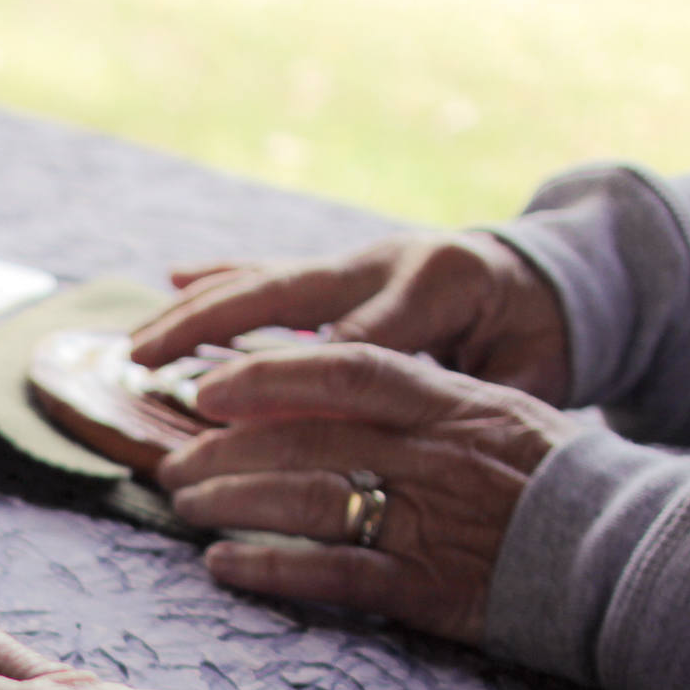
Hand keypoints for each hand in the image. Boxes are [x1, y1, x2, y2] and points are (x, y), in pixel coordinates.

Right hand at [131, 232, 571, 405]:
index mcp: (438, 286)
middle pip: (285, 295)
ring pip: (264, 281)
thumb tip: (438, 431)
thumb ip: (484, 400)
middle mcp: (386, 263)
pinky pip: (271, 269)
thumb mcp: (529, 375)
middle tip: (152, 365)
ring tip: (137, 344)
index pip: (353, 340)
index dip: (293, 375)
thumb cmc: (539, 343)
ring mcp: (358, 258)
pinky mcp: (343, 264)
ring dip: (195, 312)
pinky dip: (220, 276)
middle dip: (212, 328)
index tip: (235, 410)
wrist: (552, 281)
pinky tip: (172, 280)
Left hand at [153, 343, 579, 644]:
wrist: (631, 556)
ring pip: (306, 501)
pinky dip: (270, 569)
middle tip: (175, 461)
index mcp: (451, 403)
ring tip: (185, 505)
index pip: (345, 370)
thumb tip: (333, 390)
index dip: (269, 375)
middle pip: (304, 440)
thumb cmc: (558, 483)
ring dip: (231, 502)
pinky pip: (332, 574)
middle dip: (226, 449)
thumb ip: (422, 401)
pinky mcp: (427, 589)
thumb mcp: (498, 416)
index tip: (209, 387)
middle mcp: (433, 456)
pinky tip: (222, 565)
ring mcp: (428, 523)